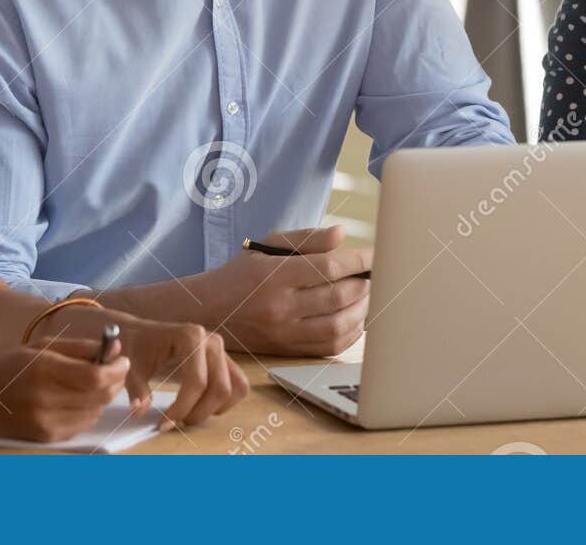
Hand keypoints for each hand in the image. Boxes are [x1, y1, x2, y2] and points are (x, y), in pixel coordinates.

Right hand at [0, 337, 129, 441]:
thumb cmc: (12, 367)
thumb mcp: (43, 348)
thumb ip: (81, 348)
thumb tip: (116, 349)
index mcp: (44, 371)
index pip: (94, 377)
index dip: (116, 369)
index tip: (123, 361)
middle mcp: (45, 400)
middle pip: (99, 396)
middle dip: (115, 382)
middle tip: (114, 370)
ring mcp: (46, 423)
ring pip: (95, 411)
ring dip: (101, 397)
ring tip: (90, 384)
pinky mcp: (47, 438)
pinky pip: (83, 424)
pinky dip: (88, 411)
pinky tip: (75, 400)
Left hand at [112, 315, 249, 429]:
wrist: (143, 334)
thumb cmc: (138, 347)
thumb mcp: (131, 368)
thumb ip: (137, 390)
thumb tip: (140, 411)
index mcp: (190, 336)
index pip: (197, 381)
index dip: (182, 408)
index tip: (163, 423)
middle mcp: (212, 341)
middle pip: (220, 388)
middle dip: (199, 412)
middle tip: (176, 421)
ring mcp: (222, 350)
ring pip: (235, 388)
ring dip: (214, 409)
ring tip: (189, 413)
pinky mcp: (225, 360)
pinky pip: (238, 386)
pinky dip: (224, 402)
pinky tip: (201, 405)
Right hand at [197, 225, 372, 356]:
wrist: (210, 311)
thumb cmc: (243, 272)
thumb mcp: (268, 245)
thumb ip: (307, 238)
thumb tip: (342, 234)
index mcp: (274, 275)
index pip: (327, 267)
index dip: (358, 261)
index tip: (376, 255)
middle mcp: (279, 307)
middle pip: (337, 297)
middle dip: (364, 285)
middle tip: (374, 276)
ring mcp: (283, 333)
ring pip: (337, 326)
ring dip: (362, 310)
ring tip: (367, 296)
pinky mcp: (287, 350)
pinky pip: (329, 347)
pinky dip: (350, 333)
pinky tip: (355, 318)